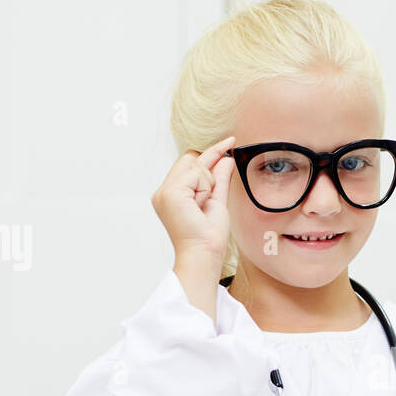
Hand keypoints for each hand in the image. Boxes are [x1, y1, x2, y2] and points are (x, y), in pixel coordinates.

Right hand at [151, 135, 235, 268]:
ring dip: (208, 185)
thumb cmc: (209, 236)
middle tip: (207, 200)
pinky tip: (199, 205)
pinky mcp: (170, 193)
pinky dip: (204, 189)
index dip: (212, 153)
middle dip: (208, 174)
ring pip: (196, 165)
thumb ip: (220, 179)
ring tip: (201, 208)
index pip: (191, 162)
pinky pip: (196, 174)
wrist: (204, 253)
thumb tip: (226, 159)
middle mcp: (164, 191)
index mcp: (173, 194)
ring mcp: (165, 191)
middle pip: (191, 158)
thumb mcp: (217, 201)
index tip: (231, 142)